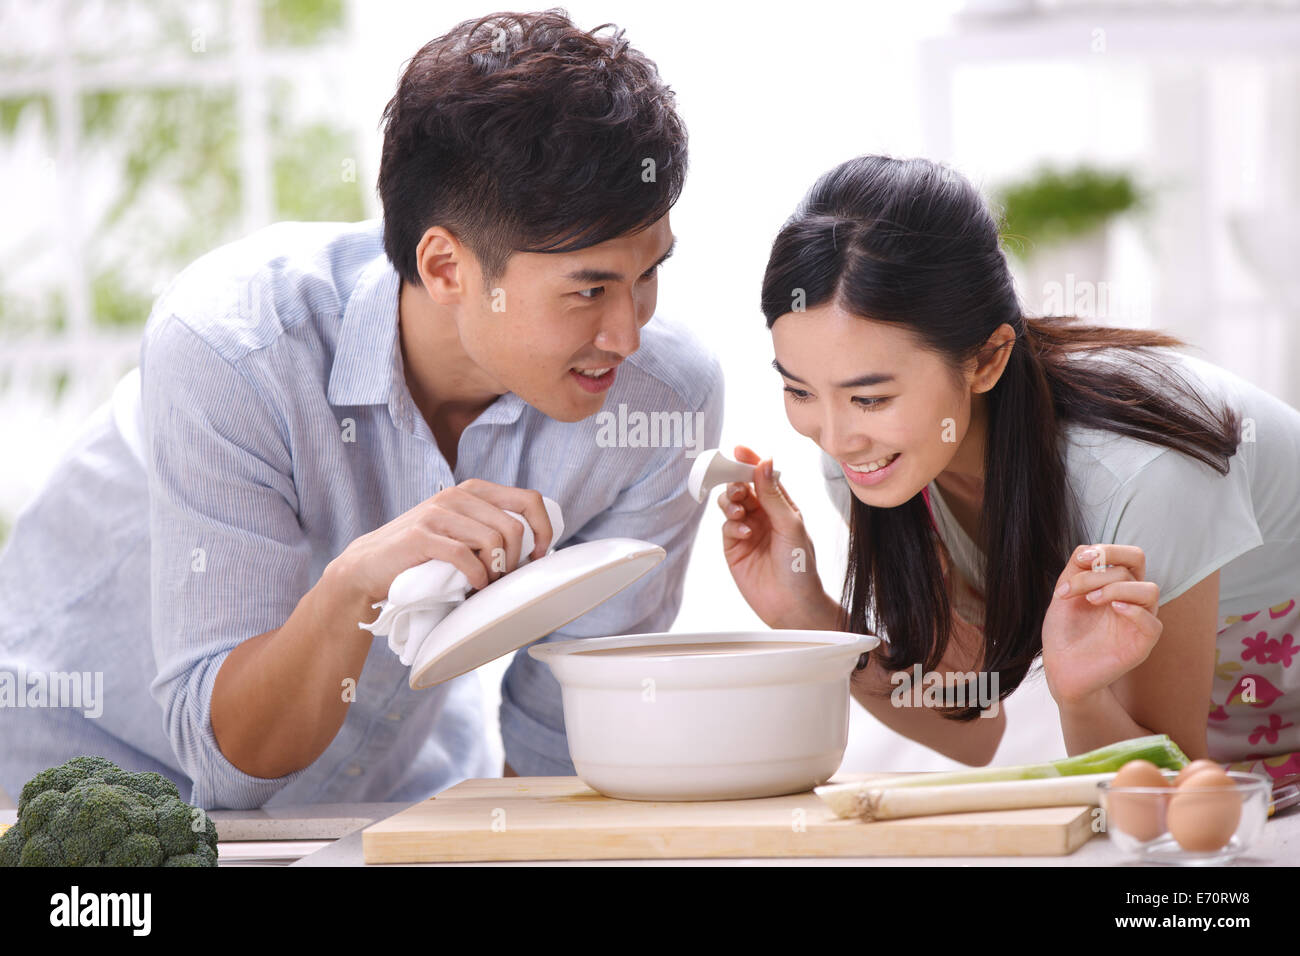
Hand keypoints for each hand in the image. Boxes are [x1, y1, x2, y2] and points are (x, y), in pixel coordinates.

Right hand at [332, 479, 554, 605]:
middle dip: (514, 560)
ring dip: (495, 571)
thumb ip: (489, 525)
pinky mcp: (421, 536)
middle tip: (502, 579)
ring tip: (485, 584)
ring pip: (493, 541)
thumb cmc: (421, 553)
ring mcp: (437, 513)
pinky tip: (473, 586)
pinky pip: (465, 557)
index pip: (529, 499)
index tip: (538, 555)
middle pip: (513, 527)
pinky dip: (476, 577)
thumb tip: (536, 544)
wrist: (368, 565)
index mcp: (473, 491)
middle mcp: (457, 495)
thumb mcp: (460, 528)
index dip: (543, 529)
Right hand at [716, 444, 833, 629]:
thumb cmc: (800, 567)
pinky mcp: (734, 548)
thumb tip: (764, 464)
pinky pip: (726, 527)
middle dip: (736, 483)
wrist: (791, 605)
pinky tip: (744, 534)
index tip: (739, 450)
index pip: (764, 477)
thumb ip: (774, 495)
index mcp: (781, 506)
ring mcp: (747, 530)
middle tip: (738, 488)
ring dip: (731, 502)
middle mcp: (763, 515)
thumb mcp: (791, 525)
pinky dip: (732, 525)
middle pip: (742, 487)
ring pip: (730, 504)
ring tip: (739, 511)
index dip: (751, 462)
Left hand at [1041, 543, 1162, 705]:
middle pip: (1138, 562)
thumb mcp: (1064, 594)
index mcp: (1115, 583)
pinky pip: (1152, 623)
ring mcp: (1138, 621)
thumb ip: (1075, 569)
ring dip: (1116, 587)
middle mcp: (1130, 598)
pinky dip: (1134, 611)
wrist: (1060, 667)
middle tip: (1080, 585)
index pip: (1127, 554)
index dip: (1107, 549)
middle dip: (1107, 565)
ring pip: (1149, 590)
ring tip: (1091, 601)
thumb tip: (1088, 550)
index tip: (1082, 560)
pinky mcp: (1141, 644)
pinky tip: (1113, 609)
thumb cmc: (1064, 631)